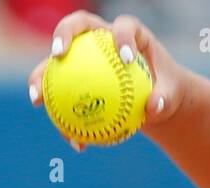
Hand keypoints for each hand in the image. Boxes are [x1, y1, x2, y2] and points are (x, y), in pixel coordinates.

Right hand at [27, 10, 189, 152]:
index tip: (124, 58)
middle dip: (62, 35)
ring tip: (38, 100)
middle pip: (76, 26)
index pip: (123, 26)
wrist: (154, 101)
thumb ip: (165, 98)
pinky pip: (62, 96)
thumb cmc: (165, 92)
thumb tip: (153, 106)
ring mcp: (84, 57)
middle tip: (58, 55)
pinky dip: (63, 118)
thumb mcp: (171, 97)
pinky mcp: (74, 79)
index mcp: (129, 33)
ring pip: (56, 61)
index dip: (121, 36)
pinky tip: (70, 139)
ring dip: (41, 77)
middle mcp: (102, 38)